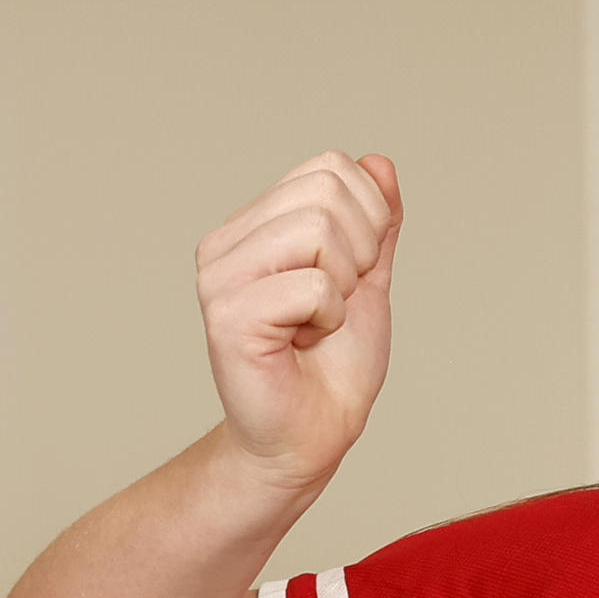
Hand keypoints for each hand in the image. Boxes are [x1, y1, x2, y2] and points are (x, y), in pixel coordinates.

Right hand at [194, 151, 401, 491]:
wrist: (312, 434)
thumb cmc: (334, 364)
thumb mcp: (369, 281)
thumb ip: (376, 224)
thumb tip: (379, 163)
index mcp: (255, 225)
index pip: (331, 168)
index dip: (370, 220)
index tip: (350, 275)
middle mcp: (227, 243)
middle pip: (328, 192)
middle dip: (361, 252)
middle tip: (334, 303)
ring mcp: (219, 276)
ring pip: (320, 231)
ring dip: (344, 287)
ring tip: (316, 322)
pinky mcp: (227, 313)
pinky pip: (315, 285)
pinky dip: (330, 318)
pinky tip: (302, 342)